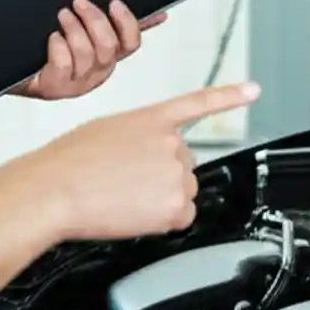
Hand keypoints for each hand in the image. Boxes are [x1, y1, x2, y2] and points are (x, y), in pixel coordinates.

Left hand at [16, 0, 167, 101]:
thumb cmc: (53, 50)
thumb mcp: (87, 31)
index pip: (131, 44)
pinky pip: (64, 65)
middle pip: (109, 47)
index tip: (114, 3)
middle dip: (94, 20)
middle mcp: (97, 73)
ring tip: (62, 15)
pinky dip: (58, 46)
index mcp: (109, 58)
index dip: (127, 23)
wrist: (18, 71)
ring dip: (74, 29)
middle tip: (79, 2)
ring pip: (87, 54)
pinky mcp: (55, 87)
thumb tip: (158, 15)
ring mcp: (77, 83)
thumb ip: (117, 23)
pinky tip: (52, 38)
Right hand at [22, 82, 260, 240]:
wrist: (55, 188)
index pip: (198, 103)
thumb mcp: (106, 131)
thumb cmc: (68, 162)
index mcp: (152, 119)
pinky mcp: (175, 205)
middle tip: (125, 181)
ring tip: (123, 196)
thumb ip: (139, 138)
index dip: (230, 96)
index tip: (254, 90)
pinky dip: (163, 219)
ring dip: (160, 198)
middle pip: (182, 164)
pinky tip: (135, 213)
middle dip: (160, 175)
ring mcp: (176, 174)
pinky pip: (181, 216)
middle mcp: (172, 143)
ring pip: (181, 192)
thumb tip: (147, 161)